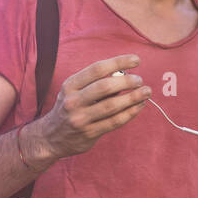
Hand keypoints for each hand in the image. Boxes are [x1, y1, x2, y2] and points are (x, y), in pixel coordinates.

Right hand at [30, 54, 150, 161]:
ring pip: (112, 106)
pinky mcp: (89, 133)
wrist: (51, 137)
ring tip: (146, 92)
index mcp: (70, 85)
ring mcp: (81, 118)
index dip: (119, 62)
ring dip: (133, 98)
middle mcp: (73, 101)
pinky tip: (139, 106)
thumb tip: (125, 74)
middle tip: (140, 80)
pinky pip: (114, 121)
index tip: (135, 60)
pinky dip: (130, 112)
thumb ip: (95, 82)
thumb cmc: (69, 108)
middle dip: (127, 81)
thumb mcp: (74, 91)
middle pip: (105, 87)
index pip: (97, 68)